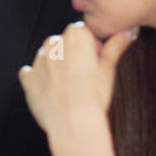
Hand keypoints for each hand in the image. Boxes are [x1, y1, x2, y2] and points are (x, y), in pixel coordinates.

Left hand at [18, 22, 133, 155]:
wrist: (74, 125)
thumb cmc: (94, 97)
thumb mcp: (109, 70)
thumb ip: (115, 47)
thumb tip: (128, 32)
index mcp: (76, 36)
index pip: (81, 31)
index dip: (89, 47)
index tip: (95, 62)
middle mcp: (54, 44)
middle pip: (63, 42)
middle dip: (71, 54)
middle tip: (83, 77)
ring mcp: (38, 61)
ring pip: (47, 56)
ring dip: (55, 65)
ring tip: (69, 86)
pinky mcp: (28, 78)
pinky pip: (30, 73)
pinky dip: (38, 79)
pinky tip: (51, 91)